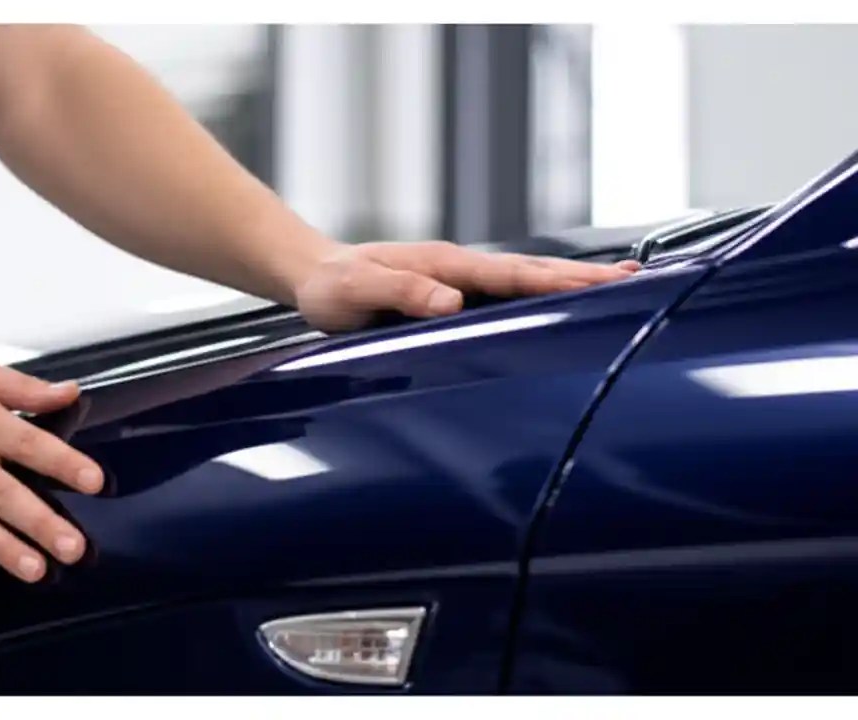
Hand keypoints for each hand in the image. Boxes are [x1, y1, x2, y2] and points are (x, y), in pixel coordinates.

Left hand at [293, 241, 640, 331]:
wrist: (314, 276)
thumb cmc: (332, 287)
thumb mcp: (356, 291)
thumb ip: (401, 293)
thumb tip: (453, 301)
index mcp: (445, 265)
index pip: (513, 274)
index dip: (559, 279)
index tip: (605, 282)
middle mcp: (460, 268)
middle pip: (534, 272)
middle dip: (585, 277)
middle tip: (640, 280)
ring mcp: (461, 279)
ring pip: (527, 280)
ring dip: (572, 283)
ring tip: (621, 284)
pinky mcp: (455, 294)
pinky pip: (508, 293)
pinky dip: (543, 294)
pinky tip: (563, 302)